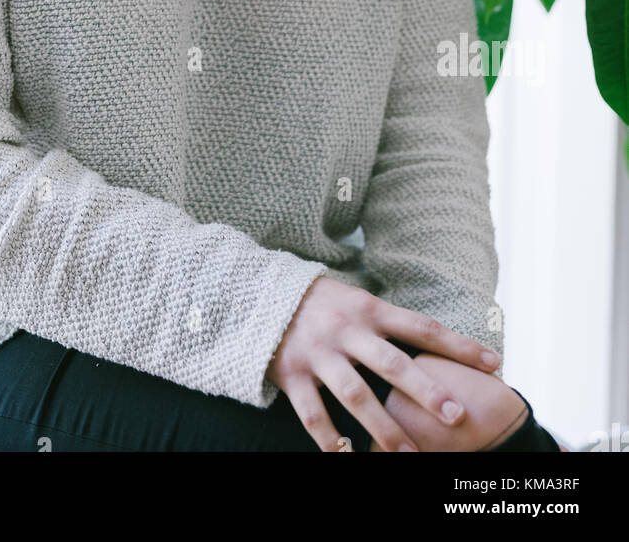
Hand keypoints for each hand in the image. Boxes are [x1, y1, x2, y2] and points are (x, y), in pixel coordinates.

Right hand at [266, 276, 500, 452]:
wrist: (259, 294)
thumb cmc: (321, 303)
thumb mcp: (356, 300)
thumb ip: (389, 322)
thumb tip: (437, 344)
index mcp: (368, 309)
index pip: (422, 326)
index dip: (458, 345)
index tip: (493, 364)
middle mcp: (346, 331)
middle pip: (392, 363)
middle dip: (425, 391)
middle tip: (457, 417)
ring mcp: (319, 354)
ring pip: (355, 395)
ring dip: (384, 428)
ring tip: (410, 455)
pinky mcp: (292, 374)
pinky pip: (313, 413)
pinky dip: (330, 440)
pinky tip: (348, 458)